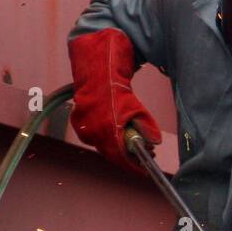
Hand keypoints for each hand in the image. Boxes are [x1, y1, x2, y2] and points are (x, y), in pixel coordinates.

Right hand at [68, 29, 160, 171]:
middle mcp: (90, 127)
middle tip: (146, 154)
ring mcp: (82, 124)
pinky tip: (118, 132)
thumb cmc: (115, 80)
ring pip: (103, 144)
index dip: (133, 164)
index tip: (145, 169)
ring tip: (135, 141)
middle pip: (111, 152)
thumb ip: (143, 123)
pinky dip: (108, 137)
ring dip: (118, 146)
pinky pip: (95, 136)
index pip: (119, 154)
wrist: (94, 61)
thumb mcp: (133, 103)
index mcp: (105, 124)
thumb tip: (153, 142)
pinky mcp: (79, 120)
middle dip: (128, 154)